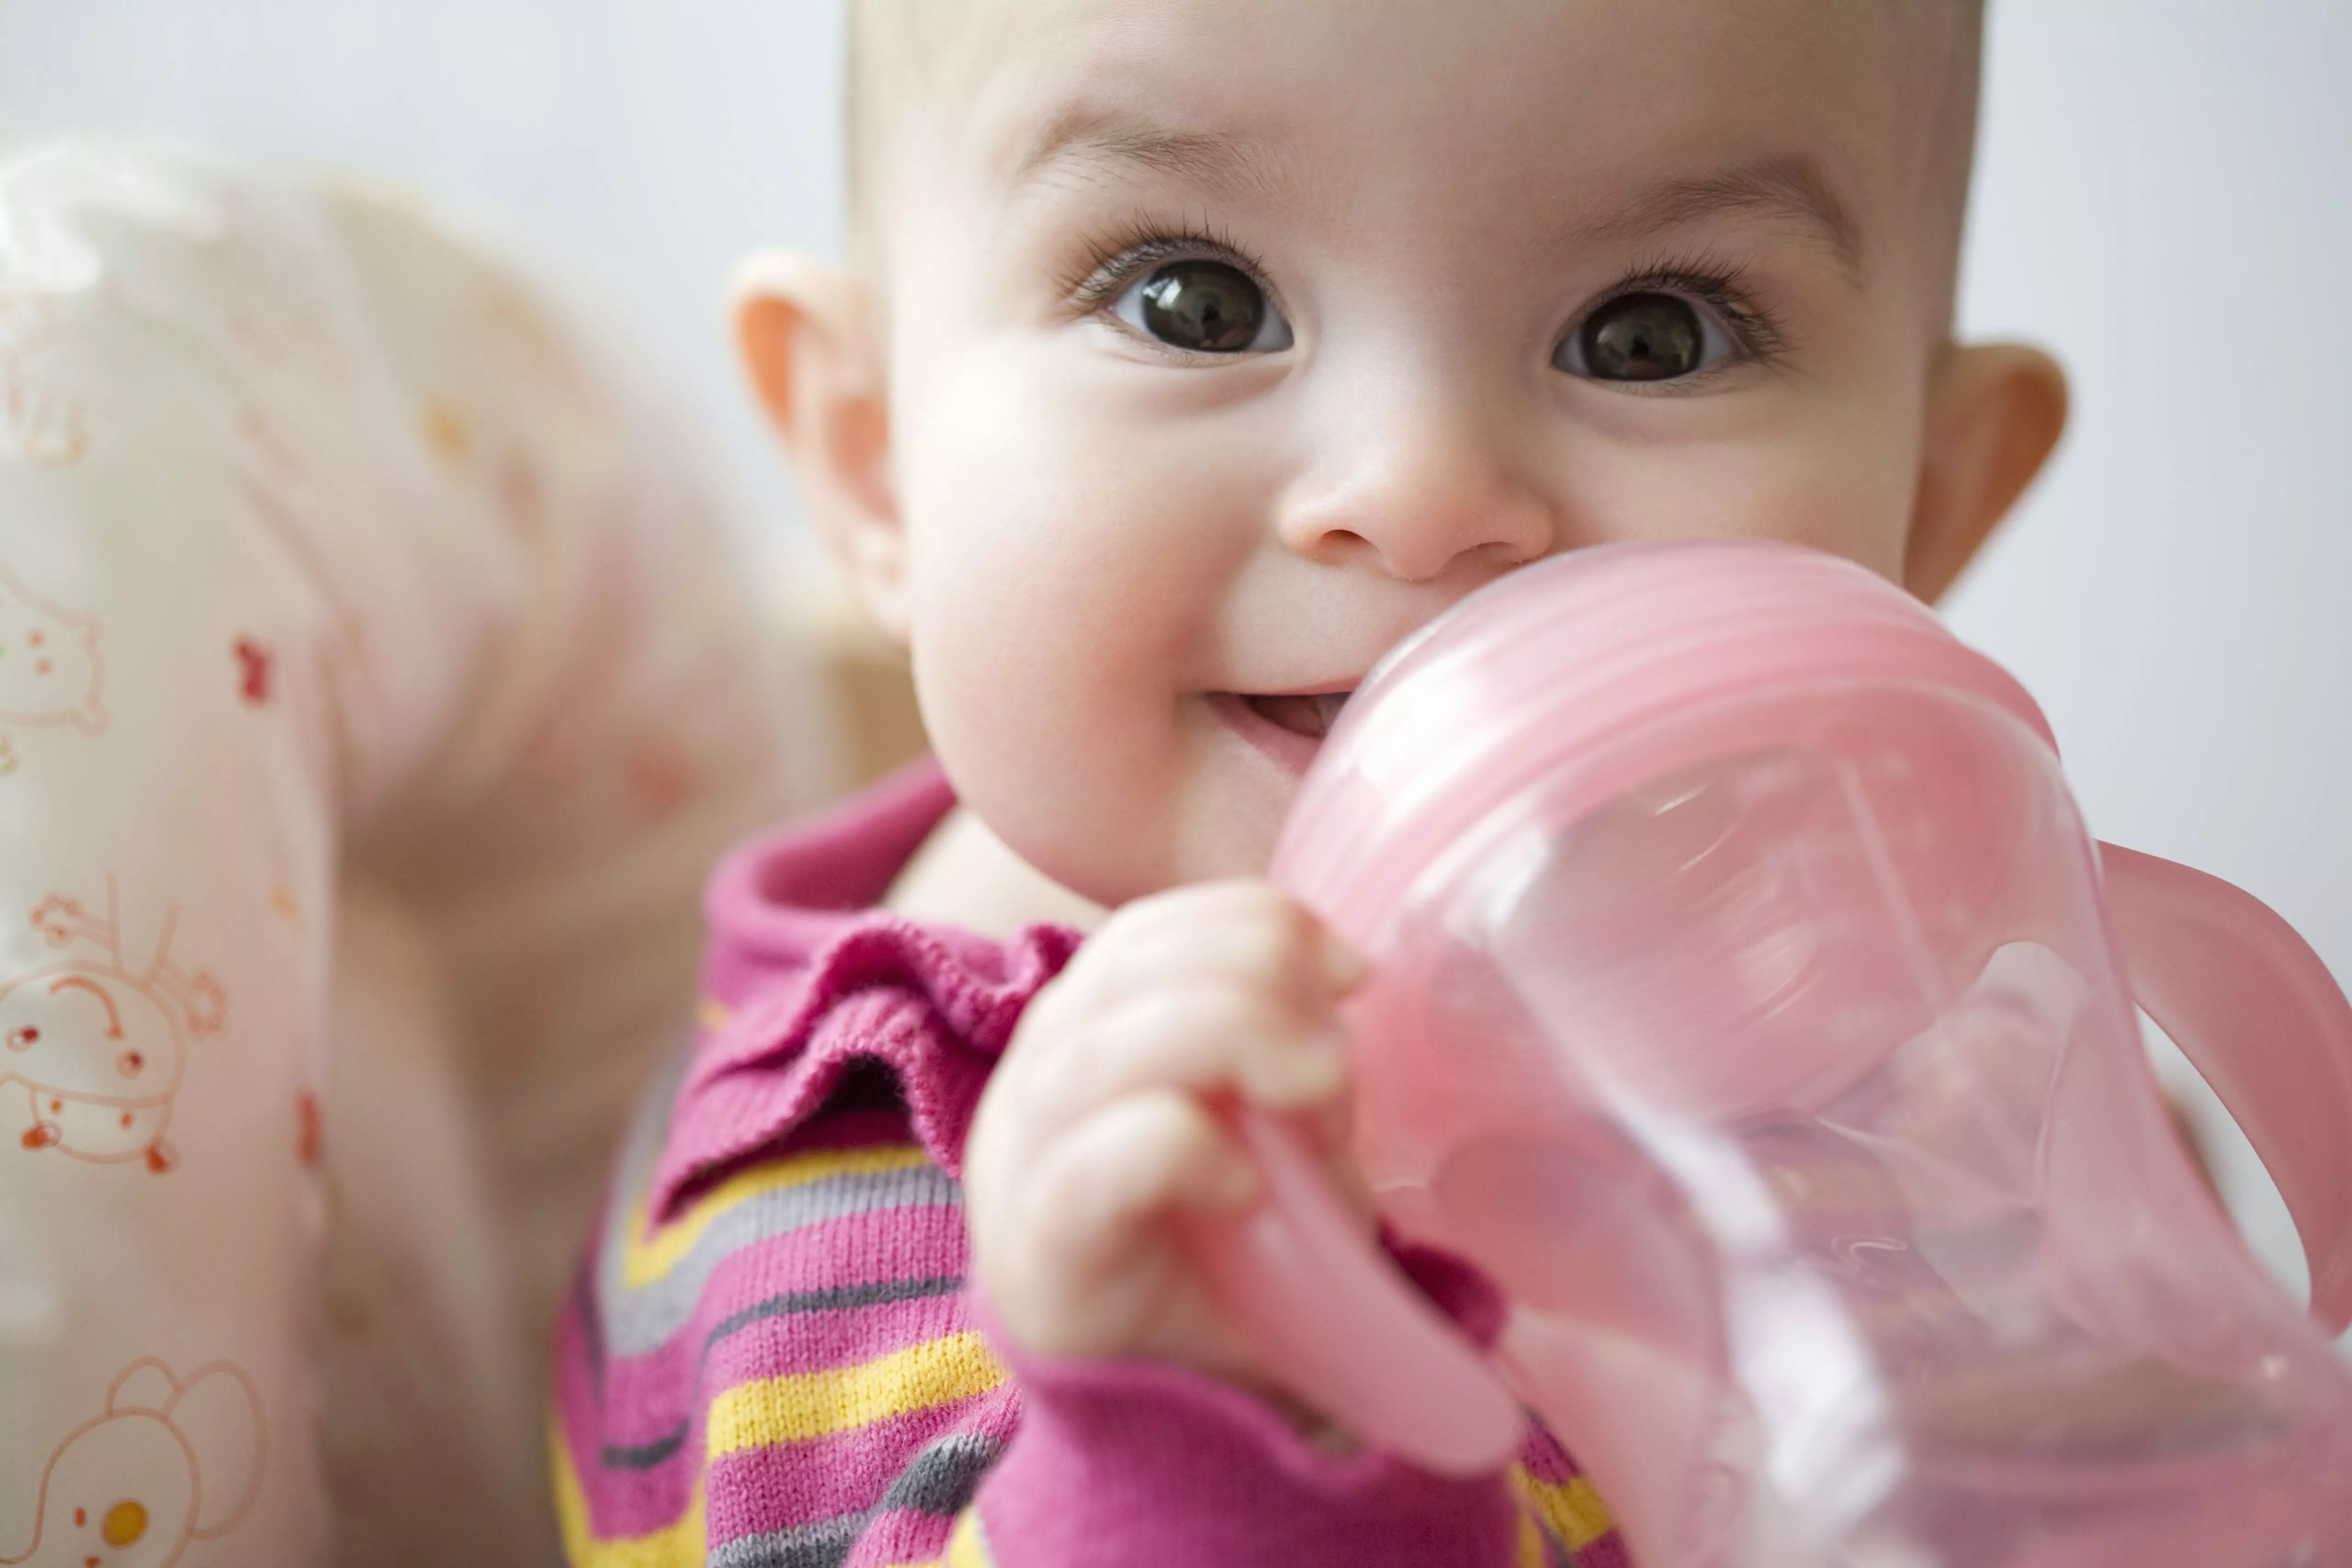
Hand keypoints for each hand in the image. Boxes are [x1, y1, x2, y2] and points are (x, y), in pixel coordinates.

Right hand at [965, 879, 1366, 1392]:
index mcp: (1084, 1040)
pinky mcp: (1035, 1258)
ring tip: (1320, 1097)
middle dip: (1251, 979)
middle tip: (1335, 1058)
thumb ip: (1284, 1057)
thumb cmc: (1227, 1271)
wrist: (1180, 1431)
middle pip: (1124, 972)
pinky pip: (1095, 1170)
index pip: (1145, 935)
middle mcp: (1036, 1085)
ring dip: (1233, 1042)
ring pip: (1104, 1048)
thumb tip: (1344, 977)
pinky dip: (1180, 1150)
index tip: (1349, 969)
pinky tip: (1245, 1183)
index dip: (1248, 923)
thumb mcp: (1272, 1137)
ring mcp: (1021, 1168)